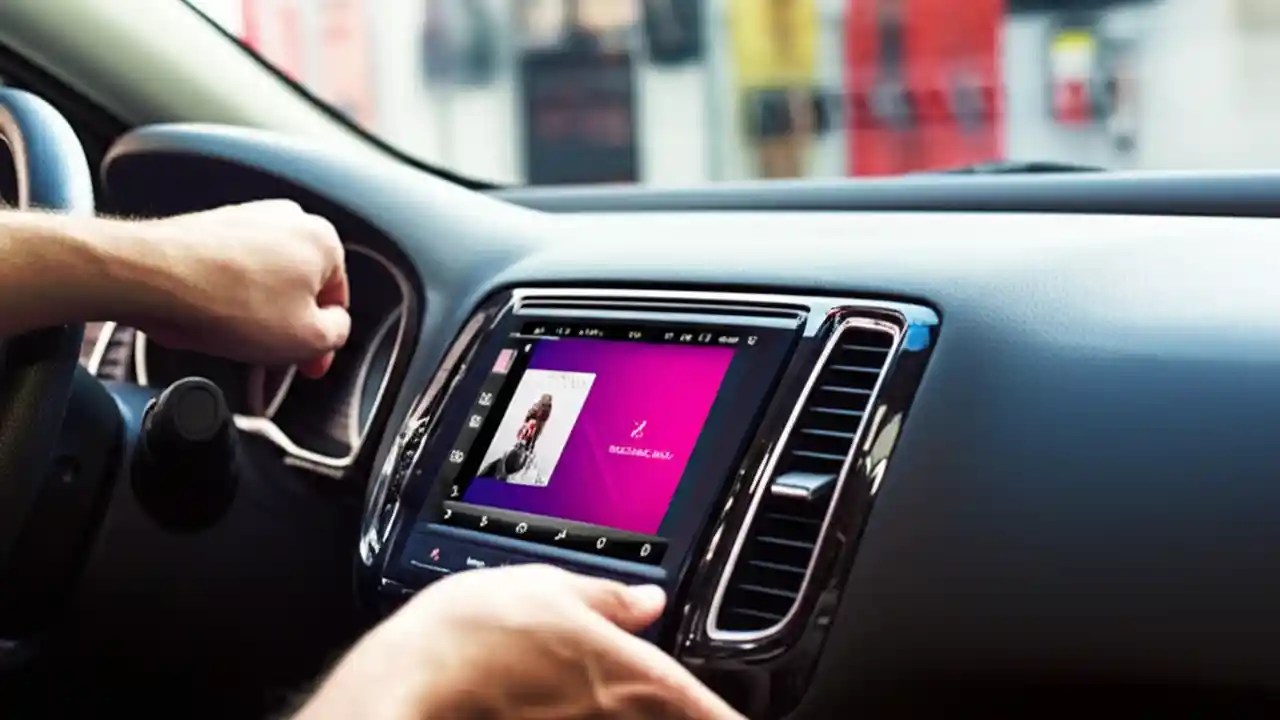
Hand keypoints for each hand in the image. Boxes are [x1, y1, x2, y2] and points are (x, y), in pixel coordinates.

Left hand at [118, 200, 350, 377]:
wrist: (152, 276)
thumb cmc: (228, 301)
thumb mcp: (308, 339)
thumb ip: (337, 334)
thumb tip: (333, 327)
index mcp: (323, 240)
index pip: (337, 302)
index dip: (323, 342)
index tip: (308, 363)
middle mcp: (288, 219)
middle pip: (301, 288)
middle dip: (290, 324)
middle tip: (272, 354)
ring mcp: (247, 219)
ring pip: (267, 280)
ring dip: (259, 312)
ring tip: (235, 337)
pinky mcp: (212, 227)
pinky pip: (233, 271)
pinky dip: (229, 296)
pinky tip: (213, 318)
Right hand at [293, 565, 742, 719]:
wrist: (399, 695)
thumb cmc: (467, 640)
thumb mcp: (546, 589)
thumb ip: (609, 599)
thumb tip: (648, 599)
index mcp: (638, 679)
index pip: (717, 715)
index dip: (732, 716)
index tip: (742, 714)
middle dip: (688, 712)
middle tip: (695, 703)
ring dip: (644, 716)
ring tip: (630, 701)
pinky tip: (570, 709)